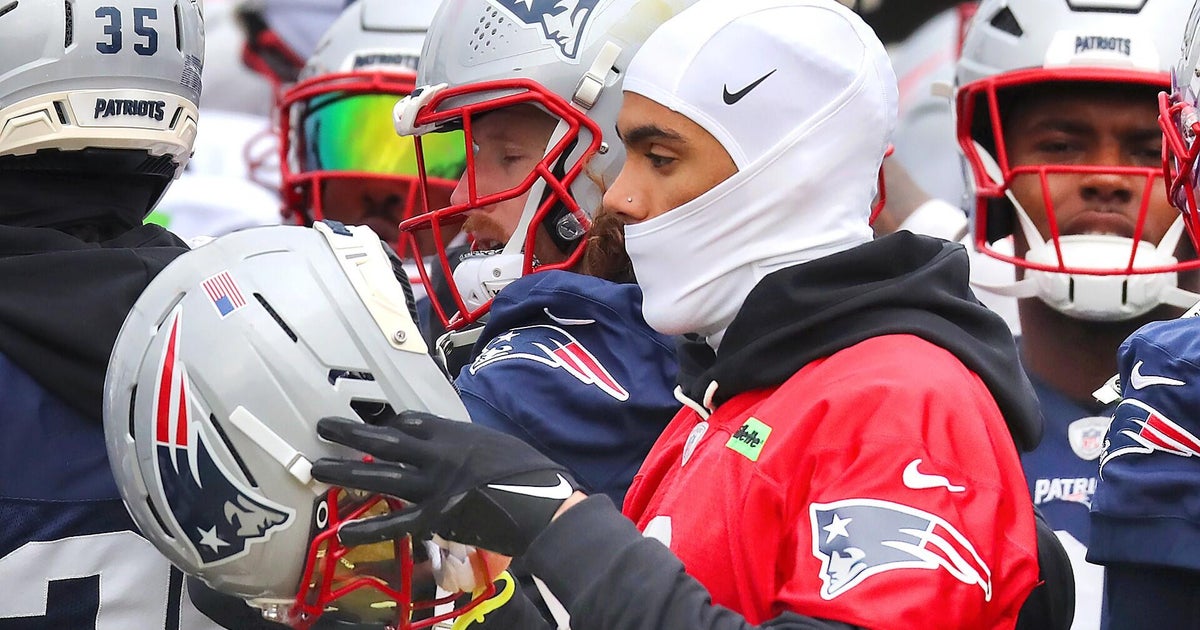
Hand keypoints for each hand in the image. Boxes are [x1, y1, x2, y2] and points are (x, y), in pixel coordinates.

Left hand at [310, 411, 579, 555]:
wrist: (543, 500)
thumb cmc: (529, 470)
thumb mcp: (497, 444)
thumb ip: (471, 446)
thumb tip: (462, 450)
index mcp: (455, 434)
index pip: (413, 422)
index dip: (391, 424)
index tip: (378, 425)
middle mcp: (438, 454)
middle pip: (386, 440)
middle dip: (352, 433)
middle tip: (323, 427)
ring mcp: (434, 485)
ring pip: (383, 474)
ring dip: (348, 471)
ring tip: (318, 467)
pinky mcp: (438, 516)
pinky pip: (398, 523)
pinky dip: (371, 528)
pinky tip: (345, 531)